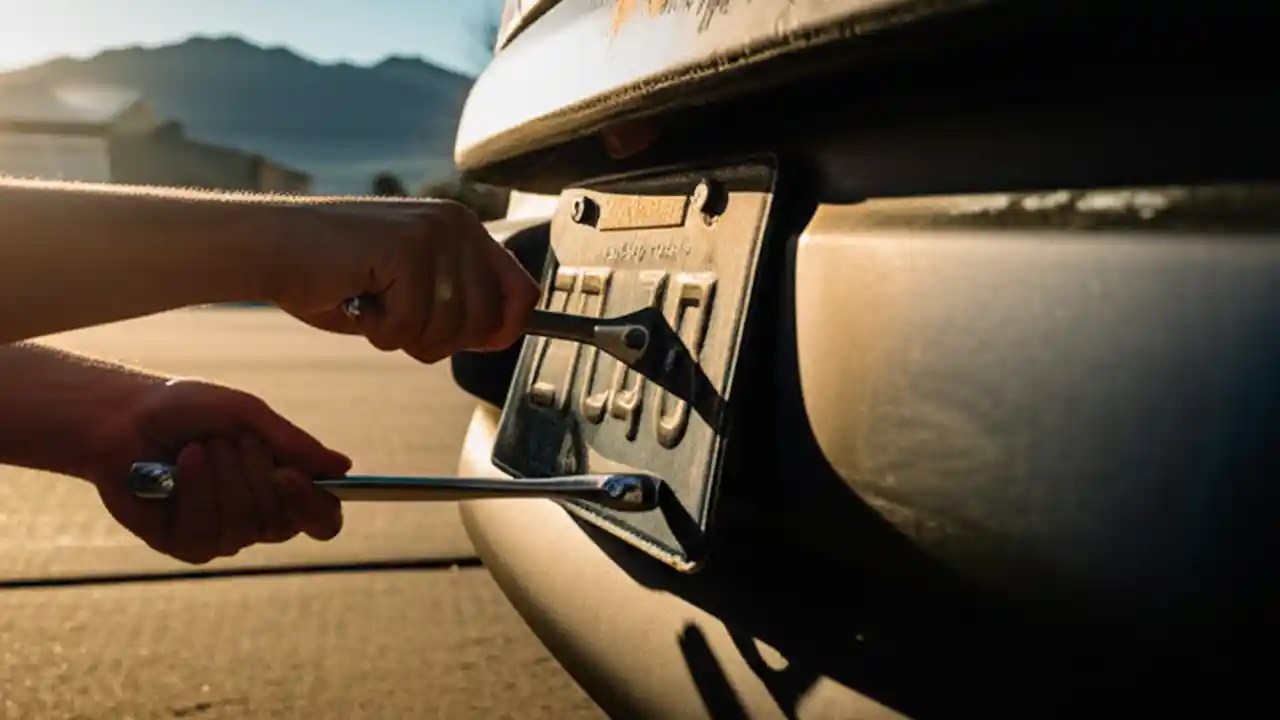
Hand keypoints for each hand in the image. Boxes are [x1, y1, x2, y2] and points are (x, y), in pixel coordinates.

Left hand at [86, 379, 350, 564]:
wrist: (123, 416)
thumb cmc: (189, 411)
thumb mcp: (247, 415)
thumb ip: (293, 444)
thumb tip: (343, 467)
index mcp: (285, 488)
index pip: (323, 518)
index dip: (314, 505)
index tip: (288, 474)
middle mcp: (260, 518)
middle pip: (282, 520)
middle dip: (255, 472)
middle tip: (231, 438)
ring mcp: (224, 535)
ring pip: (243, 527)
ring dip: (221, 477)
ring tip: (198, 446)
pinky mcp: (186, 545)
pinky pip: (205, 532)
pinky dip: (195, 491)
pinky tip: (182, 464)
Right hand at [272, 200, 540, 363]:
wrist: (267, 247)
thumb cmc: (331, 275)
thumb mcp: (411, 293)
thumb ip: (458, 307)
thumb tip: (504, 333)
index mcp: (462, 229)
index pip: (523, 291)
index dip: (504, 329)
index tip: (476, 342)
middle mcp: (456, 224)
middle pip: (487, 321)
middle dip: (441, 340)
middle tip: (395, 318)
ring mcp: (433, 234)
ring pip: (450, 329)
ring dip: (404, 335)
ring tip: (371, 303)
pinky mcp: (406, 249)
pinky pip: (411, 325)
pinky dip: (378, 330)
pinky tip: (355, 297)